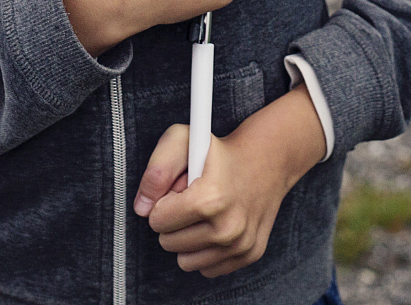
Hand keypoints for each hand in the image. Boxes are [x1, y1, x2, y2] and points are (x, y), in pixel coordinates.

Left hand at [134, 90, 322, 277]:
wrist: (268, 159)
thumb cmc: (220, 151)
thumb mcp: (183, 141)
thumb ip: (156, 171)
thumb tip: (142, 208)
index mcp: (211, 199)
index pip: (157, 221)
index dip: (164, 202)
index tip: (180, 189)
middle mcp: (229, 227)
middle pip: (169, 243)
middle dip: (175, 221)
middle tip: (194, 198)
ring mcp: (241, 244)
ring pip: (186, 262)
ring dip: (189, 238)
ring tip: (206, 211)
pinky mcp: (250, 254)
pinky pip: (207, 269)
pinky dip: (207, 250)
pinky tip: (218, 224)